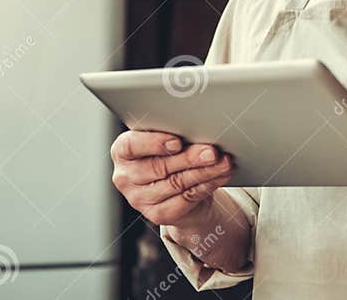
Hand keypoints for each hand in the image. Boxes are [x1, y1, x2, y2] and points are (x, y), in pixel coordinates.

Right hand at [110, 130, 233, 227]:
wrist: (175, 188)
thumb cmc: (169, 154)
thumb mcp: (165, 140)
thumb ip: (174, 134)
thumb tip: (199, 131)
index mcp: (122, 151)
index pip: (131, 146)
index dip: (154, 143)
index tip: (177, 142)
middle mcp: (125, 177)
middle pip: (160, 166)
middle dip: (190, 158)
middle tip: (211, 152)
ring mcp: (139, 199)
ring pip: (177, 183)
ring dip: (205, 172)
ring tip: (223, 162)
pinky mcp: (156, 215)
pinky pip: (187, 199)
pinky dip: (207, 185)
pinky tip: (220, 176)